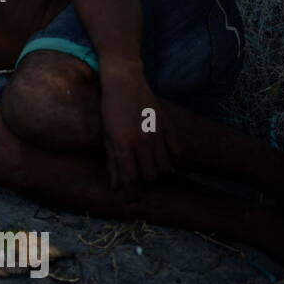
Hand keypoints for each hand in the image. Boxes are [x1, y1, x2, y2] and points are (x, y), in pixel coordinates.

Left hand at [100, 67, 174, 200]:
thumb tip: (116, 187)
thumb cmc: (110, 110)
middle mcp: (142, 142)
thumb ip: (112, 162)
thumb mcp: (106, 137)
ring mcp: (157, 134)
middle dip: (144, 182)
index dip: (131, 194)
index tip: (131, 201)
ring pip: (165, 167)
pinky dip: (172, 157)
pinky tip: (163, 154)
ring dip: (157, 171)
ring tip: (149, 166)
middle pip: (150, 177)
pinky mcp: (168, 125)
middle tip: (139, 179)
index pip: (131, 180)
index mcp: (124, 146)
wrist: (124, 82)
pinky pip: (177, 151)